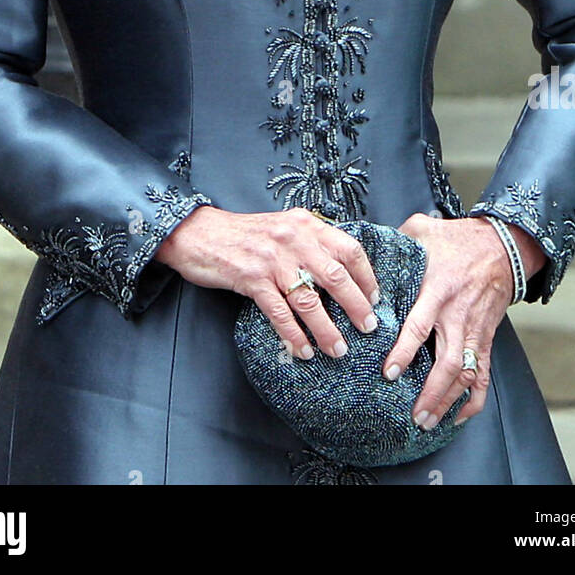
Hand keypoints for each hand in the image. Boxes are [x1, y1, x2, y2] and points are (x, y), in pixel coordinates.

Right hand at [155, 204, 380, 360]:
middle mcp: (293, 238)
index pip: (349, 249)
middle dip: (356, 306)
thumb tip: (342, 273)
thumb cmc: (245, 234)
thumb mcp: (284, 227)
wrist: (199, 233)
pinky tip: (302, 350)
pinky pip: (279, 312)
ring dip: (326, 328)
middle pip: (335, 276)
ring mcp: (272, 259)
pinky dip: (293, 335)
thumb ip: (310, 243)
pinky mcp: (251, 278)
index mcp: (306, 224)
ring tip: (338, 349)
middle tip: (368, 328)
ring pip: (309, 300)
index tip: (375, 298)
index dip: (366, 276)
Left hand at [382, 214, 523, 429]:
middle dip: (431, 391)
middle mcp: (457, 314)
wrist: (503, 245)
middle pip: (447, 361)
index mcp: (438, 289)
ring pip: (465, 373)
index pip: (420, 326)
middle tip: (414, 413)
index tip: (390, 372)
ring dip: (449, 400)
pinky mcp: (486, 337)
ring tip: (430, 421)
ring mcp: (474, 329)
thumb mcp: (423, 228)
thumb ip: (396, 238)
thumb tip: (366, 246)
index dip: (405, 351)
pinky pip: (483, 372)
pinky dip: (475, 397)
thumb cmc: (459, 238)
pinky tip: (461, 415)